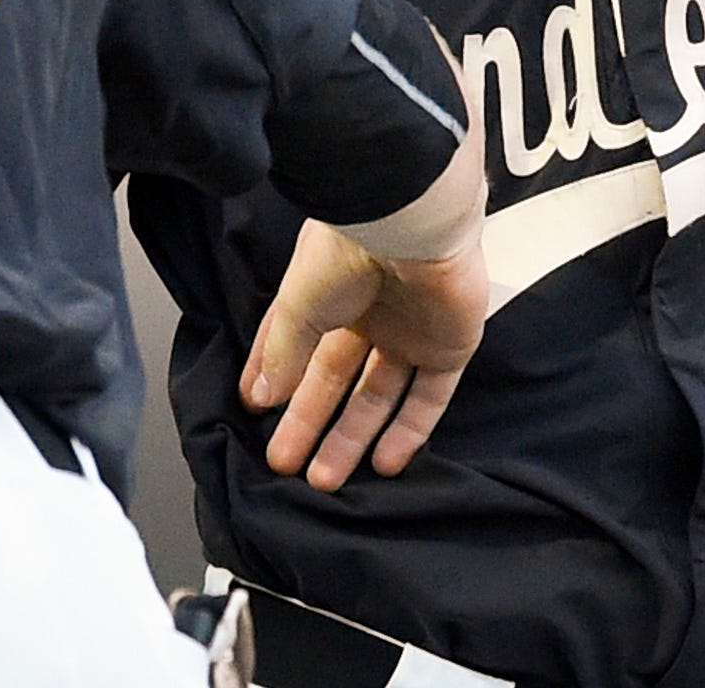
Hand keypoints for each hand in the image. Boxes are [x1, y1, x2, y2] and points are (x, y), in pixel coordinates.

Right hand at [242, 218, 486, 491]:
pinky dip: (408, 431)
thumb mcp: (298, 304)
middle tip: (285, 464)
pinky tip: (384, 464)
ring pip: (379, 395)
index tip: (255, 413)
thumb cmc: (350, 249)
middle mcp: (369, 313)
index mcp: (329, 292)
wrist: (414, 225)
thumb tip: (260, 396)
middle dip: (309, 423)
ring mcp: (410, 331)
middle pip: (336, 380)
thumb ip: (282, 352)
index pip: (296, 346)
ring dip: (352, 436)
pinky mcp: (449, 347)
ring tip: (323, 479)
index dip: (275, 381)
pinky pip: (429, 397)